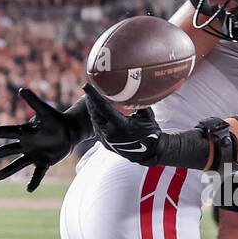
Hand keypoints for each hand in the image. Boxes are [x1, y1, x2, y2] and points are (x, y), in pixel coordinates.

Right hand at [0, 87, 83, 191]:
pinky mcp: (44, 162)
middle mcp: (27, 144)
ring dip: (9, 171)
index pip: (9, 132)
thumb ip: (34, 102)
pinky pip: (38, 173)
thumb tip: (22, 89)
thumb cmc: (56, 120)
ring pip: (19, 164)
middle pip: (9, 149)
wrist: (69, 131)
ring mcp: (34, 154)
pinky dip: (34, 181)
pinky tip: (29, 189)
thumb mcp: (45, 111)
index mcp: (25, 132)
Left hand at [83, 85, 211, 168]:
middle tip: (89, 90)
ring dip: (94, 111)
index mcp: (120, 125)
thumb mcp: (147, 115)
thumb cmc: (151, 133)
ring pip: (95, 122)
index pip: (103, 107)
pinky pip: (99, 129)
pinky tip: (100, 114)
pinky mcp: (106, 144)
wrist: (151, 153)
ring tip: (93, 101)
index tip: (86, 85)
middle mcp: (110, 134)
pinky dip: (98, 120)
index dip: (94, 95)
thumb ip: (138, 103)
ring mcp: (107, 140)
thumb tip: (134, 88)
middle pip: (95, 114)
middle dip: (91, 102)